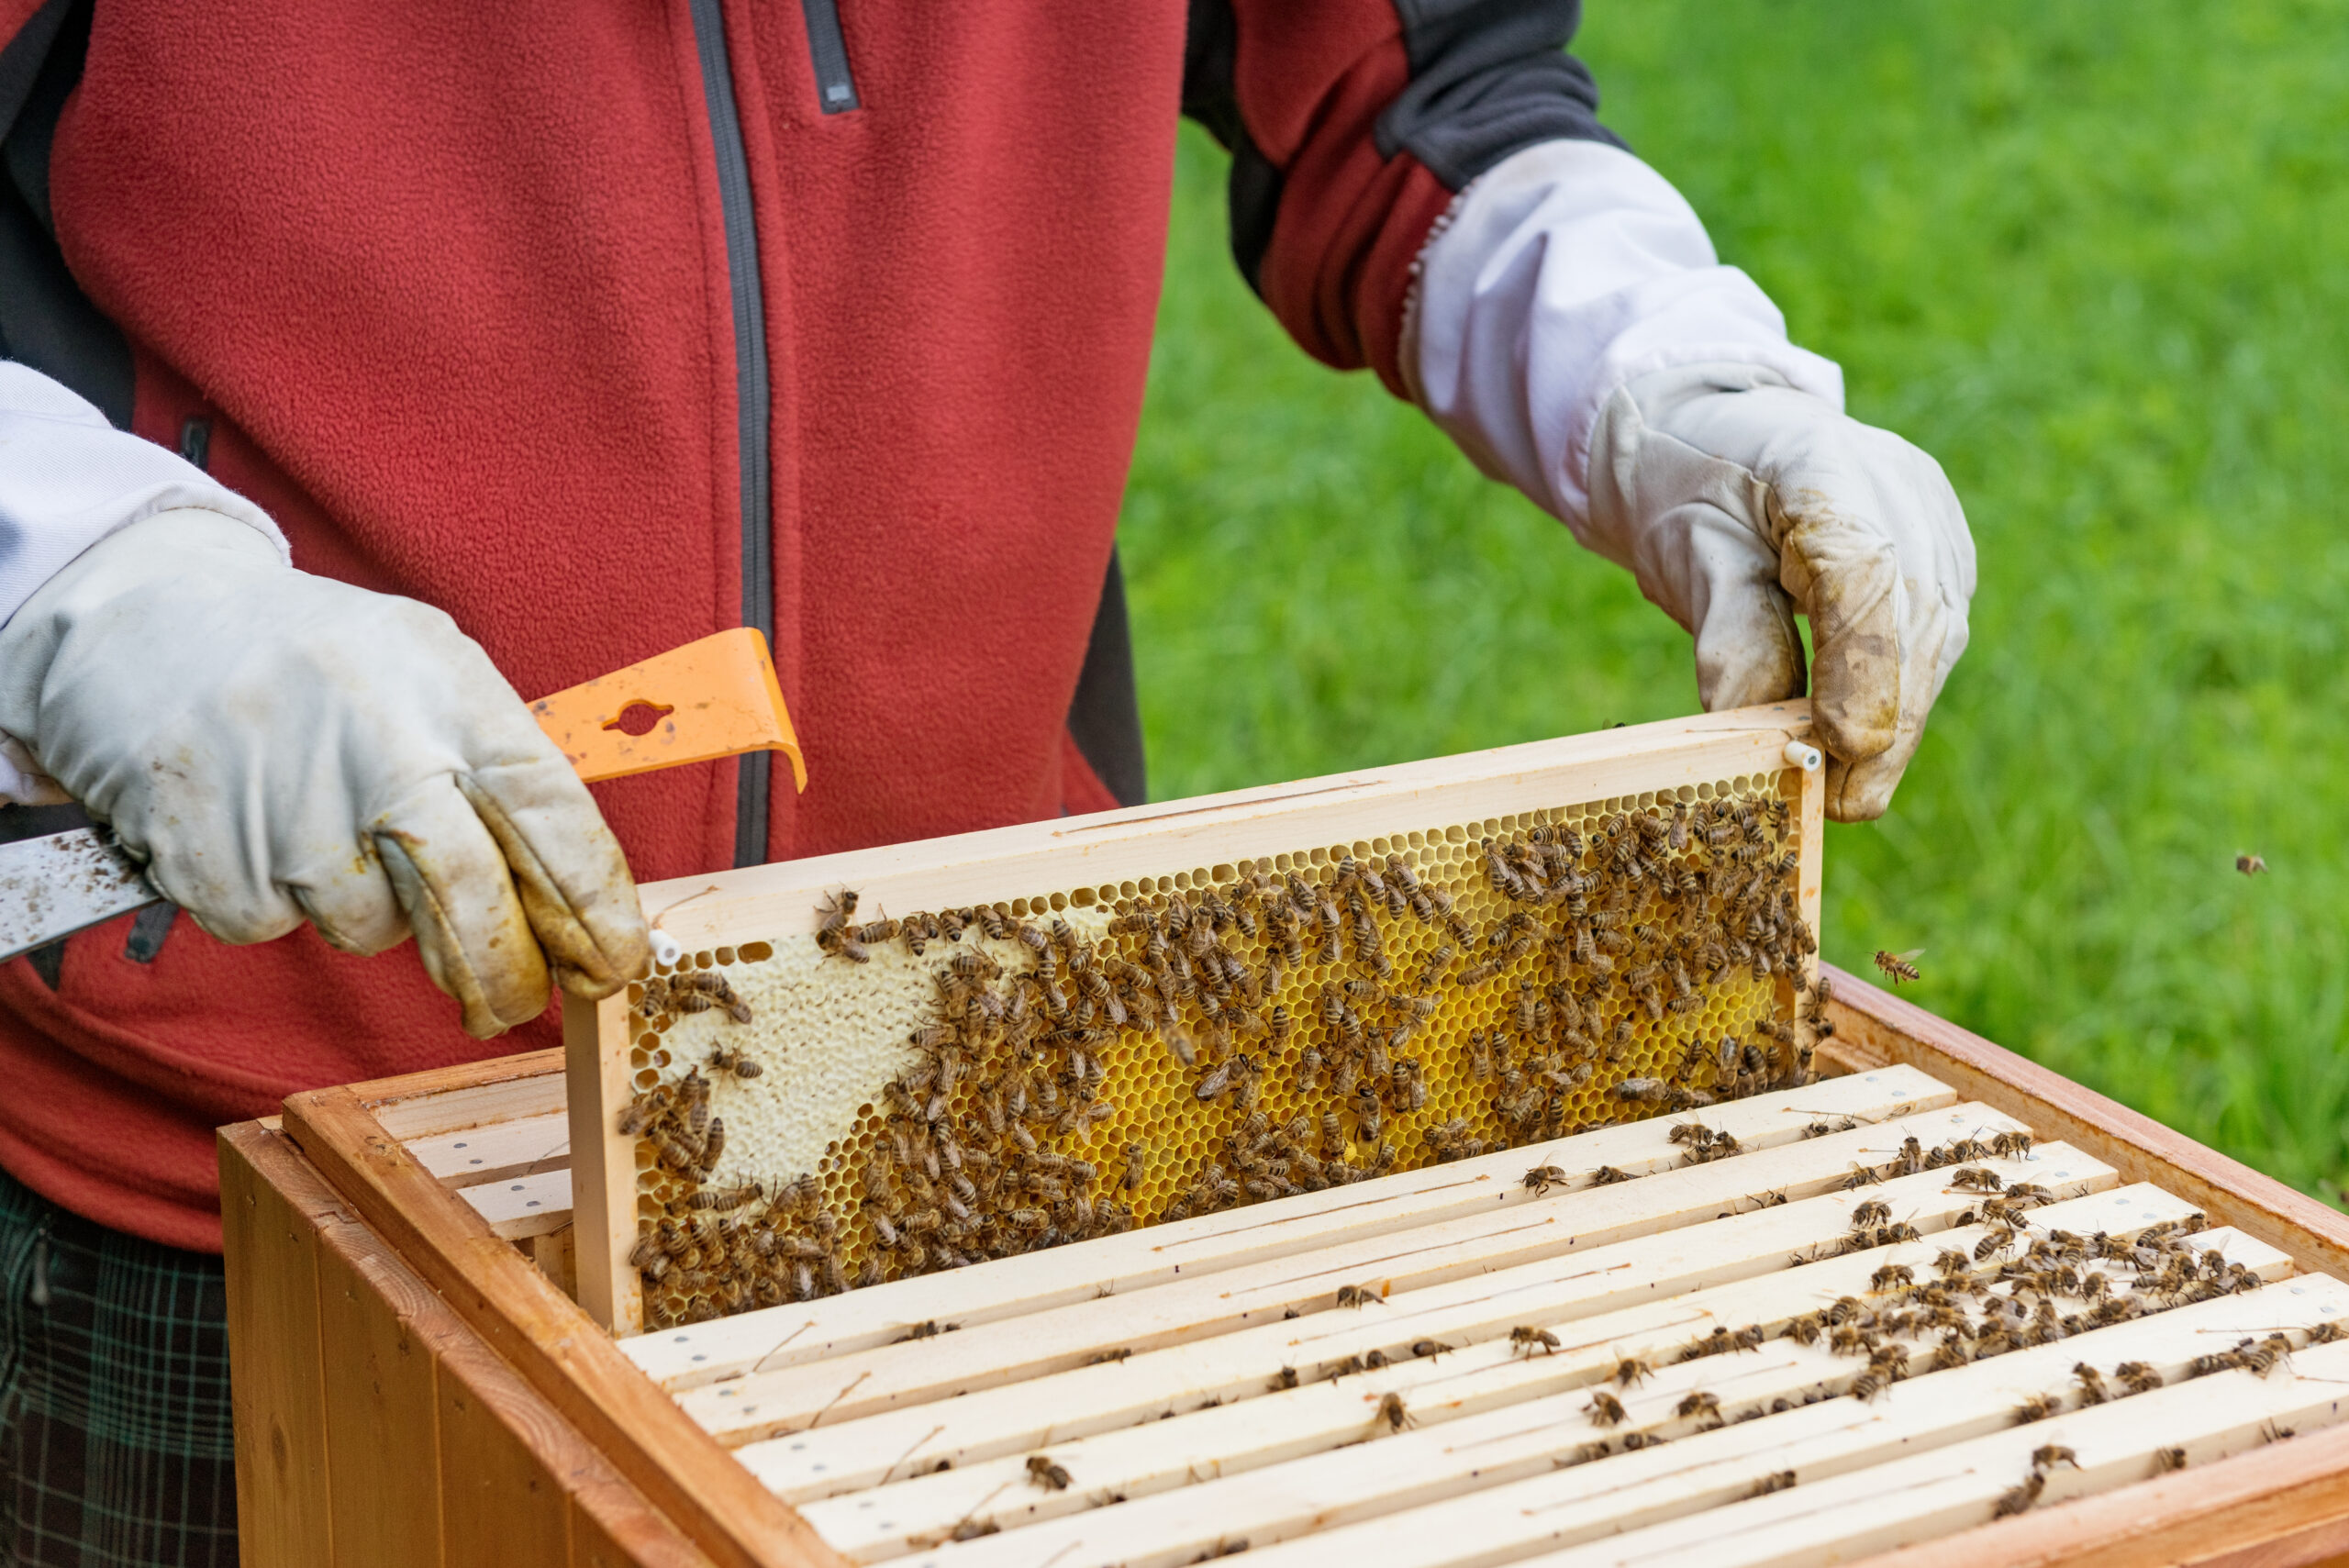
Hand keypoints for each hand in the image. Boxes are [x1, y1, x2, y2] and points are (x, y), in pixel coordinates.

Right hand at [0, 508, 647, 1034]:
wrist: (148, 615)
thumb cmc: (321, 662)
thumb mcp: (429, 672)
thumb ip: (499, 772)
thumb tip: (575, 904)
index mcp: (452, 695)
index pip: (553, 820)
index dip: (595, 908)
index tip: (615, 964)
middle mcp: (380, 745)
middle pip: (470, 901)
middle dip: (503, 974)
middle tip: (511, 1007)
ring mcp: (288, 798)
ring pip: (366, 927)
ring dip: (366, 912)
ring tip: (323, 827)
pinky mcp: (205, 845)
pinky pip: (270, 926)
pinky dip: (271, 903)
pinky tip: (255, 831)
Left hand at [1587, 362, 1974, 818]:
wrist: (1723, 432)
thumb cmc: (1692, 486)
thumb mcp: (1687, 550)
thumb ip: (1728, 629)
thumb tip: (1750, 726)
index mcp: (1821, 463)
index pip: (1860, 570)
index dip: (1862, 663)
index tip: (1843, 743)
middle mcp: (1898, 484)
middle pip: (1913, 612)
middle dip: (1885, 717)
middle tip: (1842, 803)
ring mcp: (1932, 514)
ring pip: (1937, 631)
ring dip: (1900, 719)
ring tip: (1851, 792)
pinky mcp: (1944, 547)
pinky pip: (1936, 628)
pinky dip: (1903, 691)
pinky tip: (1868, 741)